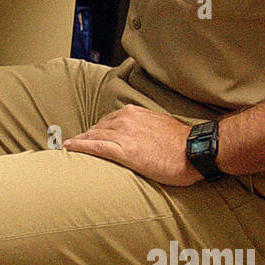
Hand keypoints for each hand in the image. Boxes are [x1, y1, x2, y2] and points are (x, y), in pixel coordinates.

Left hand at [62, 105, 202, 185]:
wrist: (195, 151)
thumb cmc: (182, 144)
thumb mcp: (159, 127)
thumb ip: (143, 127)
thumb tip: (137, 137)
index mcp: (133, 113)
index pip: (107, 121)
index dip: (95, 130)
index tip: (86, 136)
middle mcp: (125, 120)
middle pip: (97, 128)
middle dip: (85, 136)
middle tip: (74, 145)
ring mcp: (123, 135)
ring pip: (93, 136)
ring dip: (79, 142)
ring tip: (68, 148)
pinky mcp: (124, 151)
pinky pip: (95, 147)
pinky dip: (80, 146)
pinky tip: (69, 148)